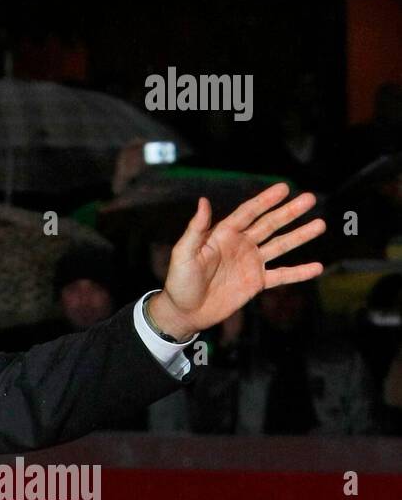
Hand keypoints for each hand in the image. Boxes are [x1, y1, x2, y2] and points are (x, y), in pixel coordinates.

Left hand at [148, 183, 324, 338]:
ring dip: (300, 235)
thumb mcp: (183, 253)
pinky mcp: (256, 282)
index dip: (265, 200)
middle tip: (310, 198)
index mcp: (223, 234)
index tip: (284, 188)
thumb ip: (195, 229)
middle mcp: (240, 245)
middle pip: (269, 224)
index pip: (248, 213)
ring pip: (280, 246)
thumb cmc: (179, 281)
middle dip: (289, 212)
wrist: (185, 311)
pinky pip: (282, 275)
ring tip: (320, 224)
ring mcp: (250, 263)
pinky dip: (299, 272)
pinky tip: (317, 267)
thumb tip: (203, 201)